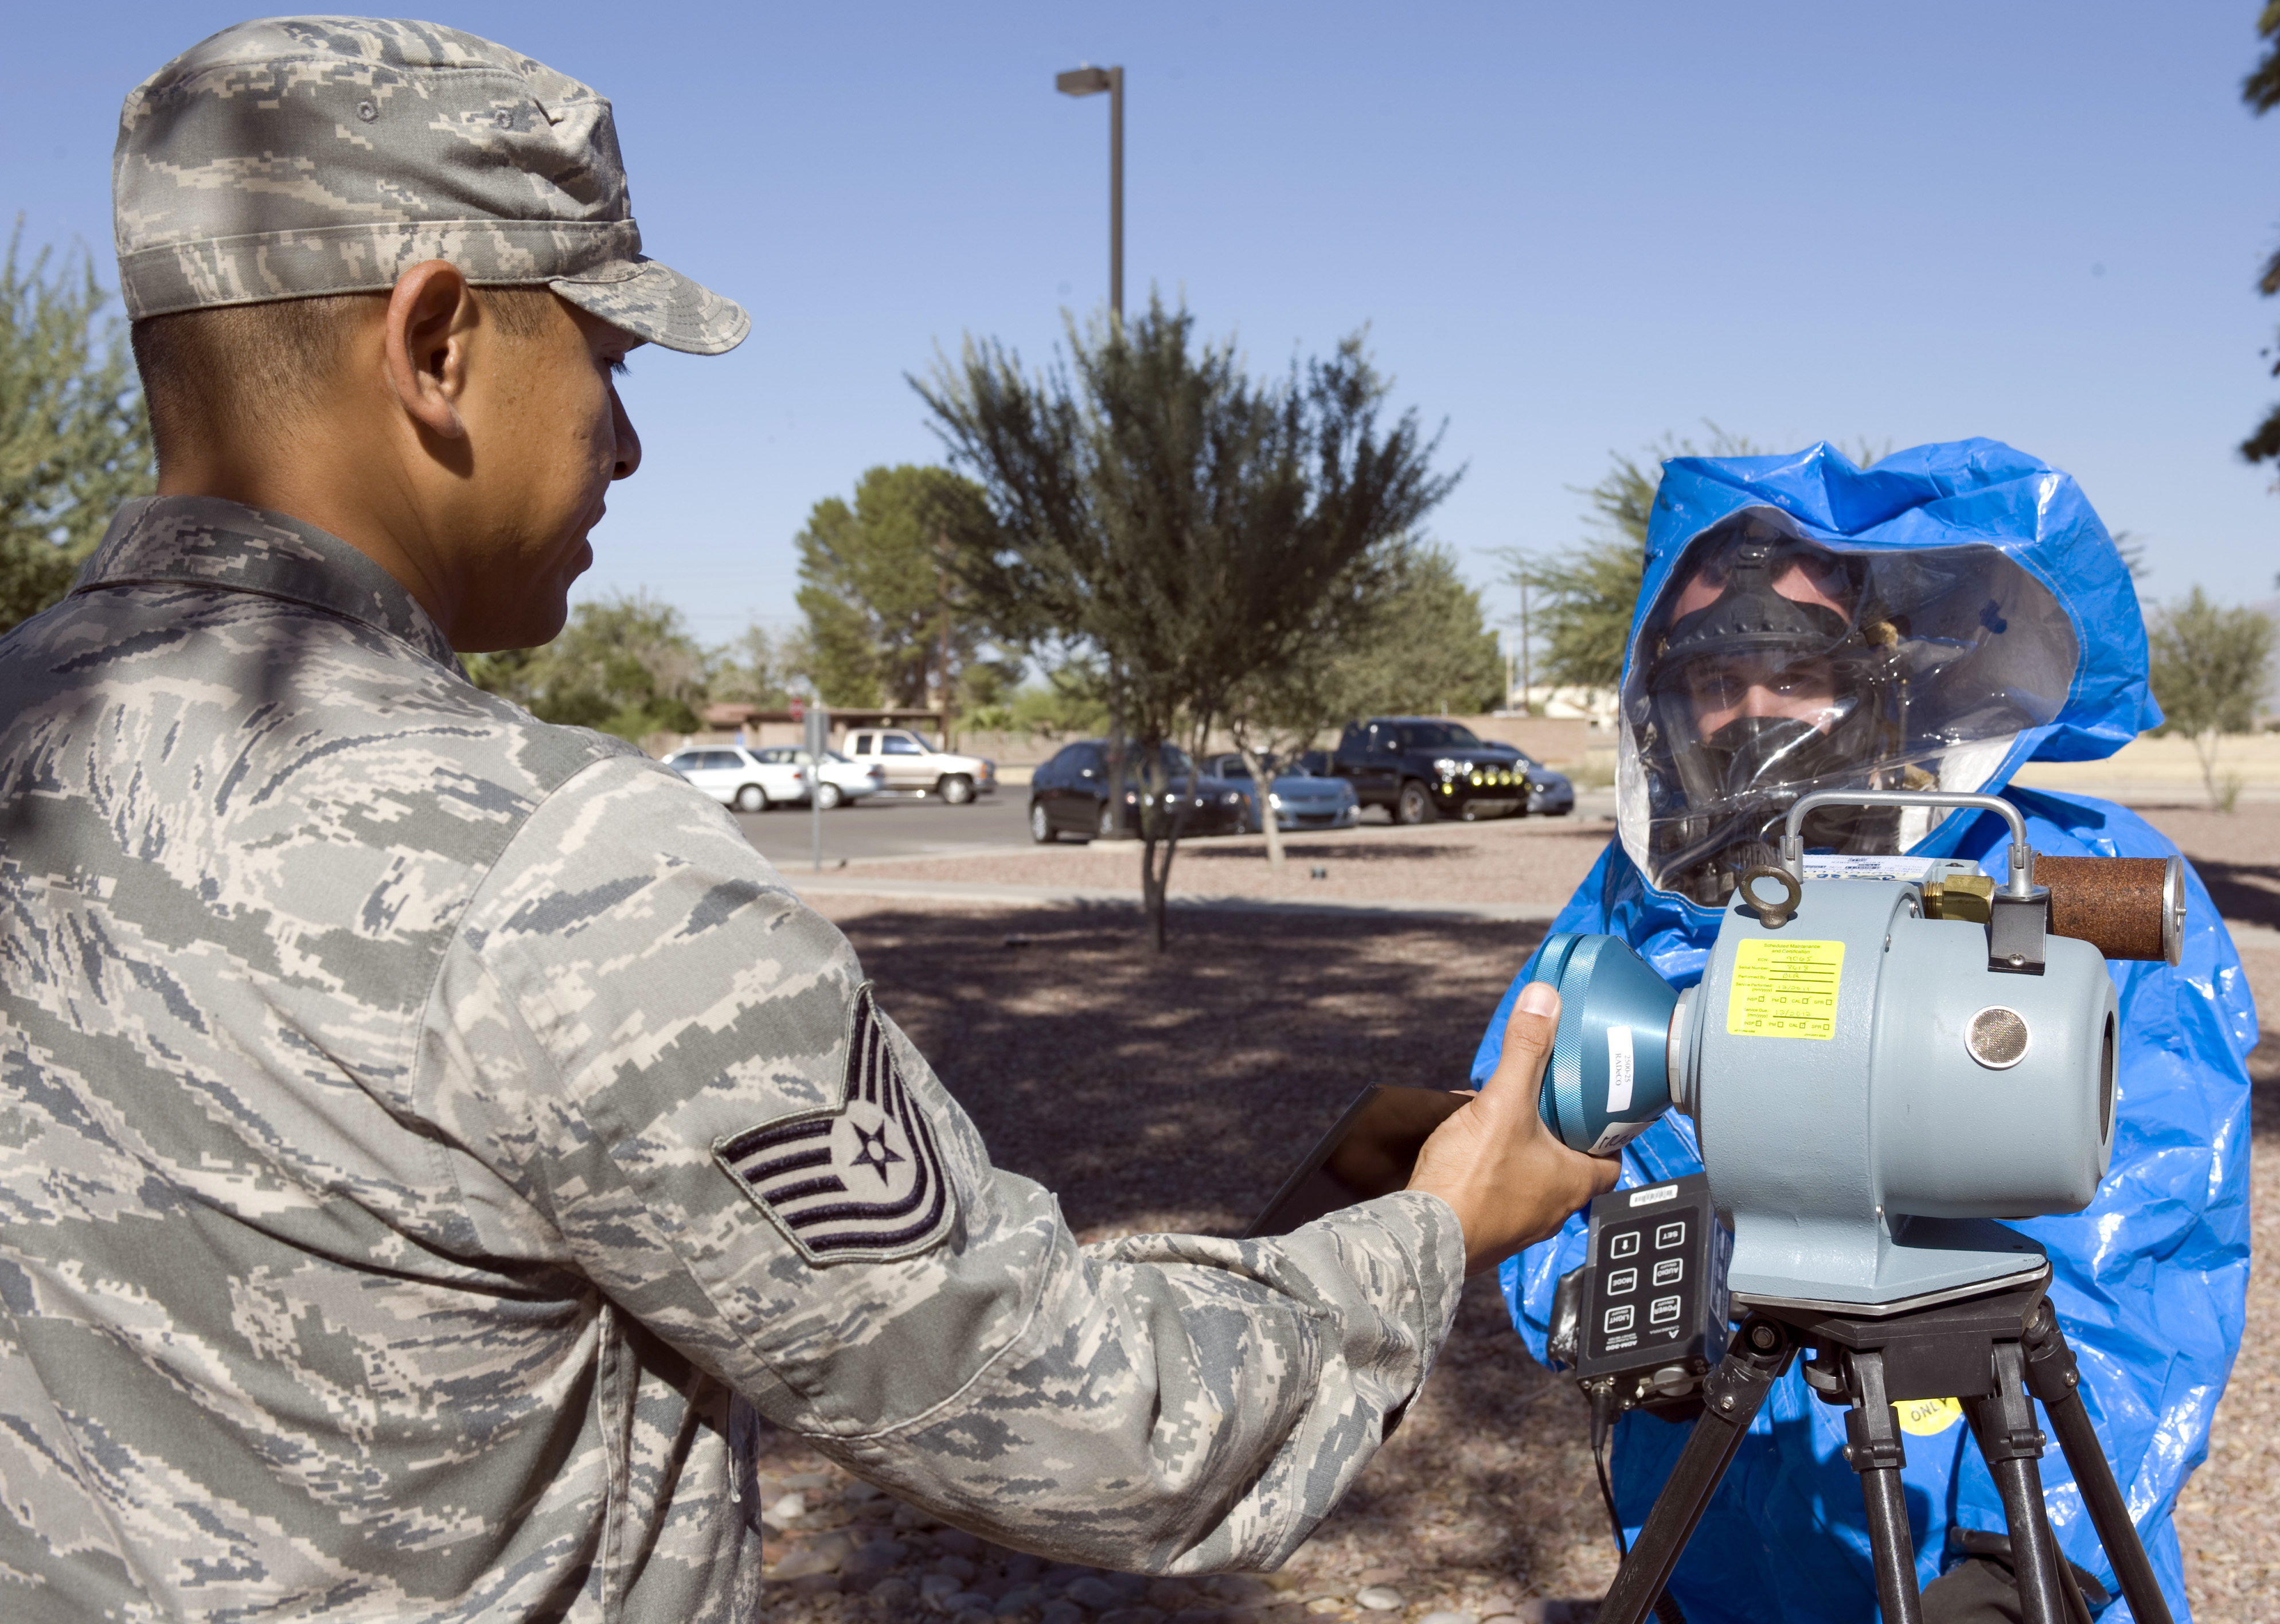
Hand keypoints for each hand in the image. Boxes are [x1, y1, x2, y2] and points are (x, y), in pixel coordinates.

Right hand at [1407, 981, 1619, 1273]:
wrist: (1422, 1238)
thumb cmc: (1471, 1184)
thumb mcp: (1503, 1102)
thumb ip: (1524, 1051)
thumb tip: (1544, 1001)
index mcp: (1573, 1183)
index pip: (1612, 1160)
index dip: (1610, 1133)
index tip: (1599, 1109)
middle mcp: (1552, 1210)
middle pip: (1570, 1165)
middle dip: (1556, 1133)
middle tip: (1545, 1101)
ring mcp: (1518, 1224)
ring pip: (1532, 1178)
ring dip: (1521, 1149)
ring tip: (1501, 1117)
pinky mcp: (1486, 1228)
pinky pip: (1499, 1192)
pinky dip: (1492, 1167)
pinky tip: (1469, 1146)